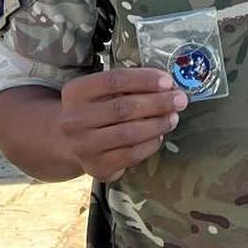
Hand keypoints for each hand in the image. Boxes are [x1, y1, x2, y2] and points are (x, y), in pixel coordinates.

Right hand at [59, 67, 187, 183]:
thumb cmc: (93, 109)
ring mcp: (84, 146)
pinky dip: (151, 144)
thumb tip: (166, 85)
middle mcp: (74, 120)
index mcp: (76, 92)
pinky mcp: (97, 168)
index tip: (167, 80)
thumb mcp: (98, 91)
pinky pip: (131, 155)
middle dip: (158, 103)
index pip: (114, 81)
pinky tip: (159, 135)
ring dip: (158, 124)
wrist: (67, 141)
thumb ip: (126, 85)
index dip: (144, 79)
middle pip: (123, 108)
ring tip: (173, 116)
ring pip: (129, 134)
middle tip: (180, 99)